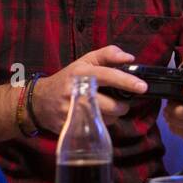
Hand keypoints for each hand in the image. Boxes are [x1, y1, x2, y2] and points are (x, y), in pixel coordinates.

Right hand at [30, 45, 146, 130]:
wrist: (39, 101)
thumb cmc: (68, 78)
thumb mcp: (85, 61)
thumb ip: (108, 55)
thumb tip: (130, 58)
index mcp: (81, 73)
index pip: (108, 76)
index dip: (126, 81)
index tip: (143, 87)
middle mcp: (76, 92)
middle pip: (111, 105)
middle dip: (122, 106)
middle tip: (121, 102)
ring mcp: (71, 111)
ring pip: (107, 119)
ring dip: (112, 115)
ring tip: (106, 107)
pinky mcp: (70, 126)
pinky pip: (96, 127)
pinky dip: (101, 123)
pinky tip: (96, 115)